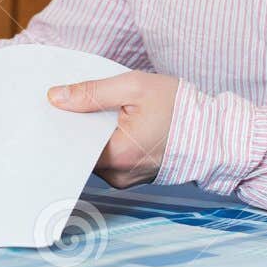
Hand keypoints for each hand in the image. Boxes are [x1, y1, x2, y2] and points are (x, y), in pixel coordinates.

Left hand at [47, 71, 178, 187]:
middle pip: (80, 150)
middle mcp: (118, 175)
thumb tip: (56, 97)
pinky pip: (108, 159)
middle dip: (74, 126)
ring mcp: (126, 179)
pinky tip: (108, 122)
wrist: (215, 132)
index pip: (71, 144)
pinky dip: (104, 141)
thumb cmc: (180, 108)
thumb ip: (92, 92)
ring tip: (92, 109)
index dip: (60, 123)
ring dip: (90, 133)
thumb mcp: (134, 86)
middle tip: (68, 101)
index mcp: (117, 155)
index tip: (52, 106)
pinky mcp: (132, 177)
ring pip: (93, 155)